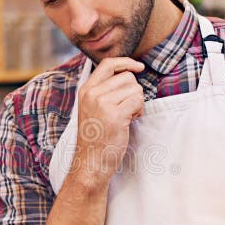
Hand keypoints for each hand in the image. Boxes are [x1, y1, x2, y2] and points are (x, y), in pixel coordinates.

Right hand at [73, 57, 144, 185]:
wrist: (90, 162)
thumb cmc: (96, 137)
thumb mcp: (92, 107)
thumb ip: (104, 90)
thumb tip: (128, 73)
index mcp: (86, 90)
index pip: (108, 64)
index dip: (126, 62)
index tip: (138, 66)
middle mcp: (92, 94)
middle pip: (127, 77)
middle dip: (133, 91)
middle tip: (125, 109)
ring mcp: (102, 103)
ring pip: (135, 88)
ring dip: (136, 102)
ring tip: (125, 116)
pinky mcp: (115, 115)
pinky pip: (138, 100)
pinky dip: (138, 110)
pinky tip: (129, 121)